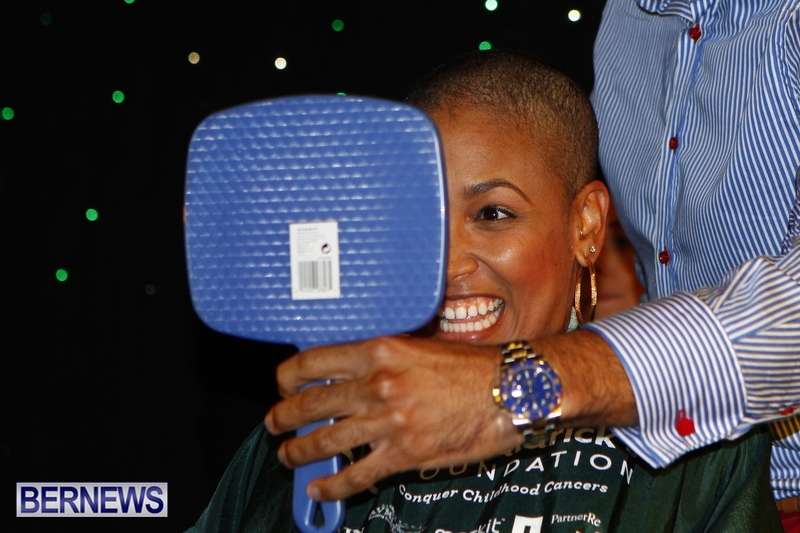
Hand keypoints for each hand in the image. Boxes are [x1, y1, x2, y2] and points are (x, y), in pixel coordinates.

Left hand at [264, 336, 522, 500]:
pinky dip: (332, 484)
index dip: (289, 376)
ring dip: (300, 450)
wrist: (510, 390)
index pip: (314, 361)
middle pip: (313, 402)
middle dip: (285, 416)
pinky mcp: (404, 453)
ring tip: (288, 455)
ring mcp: (388, 421)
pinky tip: (319, 488)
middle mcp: (377, 384)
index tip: (283, 384)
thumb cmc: (471, 367)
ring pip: (327, 439)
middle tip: (275, 422)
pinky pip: (357, 473)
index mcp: (380, 351)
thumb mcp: (420, 346)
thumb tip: (352, 369)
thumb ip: (383, 357)